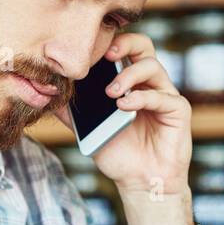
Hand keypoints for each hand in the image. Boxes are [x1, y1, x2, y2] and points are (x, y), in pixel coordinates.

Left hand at [54, 31, 191, 196]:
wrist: (140, 181)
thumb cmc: (119, 153)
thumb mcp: (88, 130)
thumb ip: (72, 112)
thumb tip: (45, 96)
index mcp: (130, 82)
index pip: (123, 50)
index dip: (109, 43)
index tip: (89, 50)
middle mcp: (149, 83)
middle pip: (144, 46)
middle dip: (125, 43)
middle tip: (106, 54)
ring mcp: (165, 94)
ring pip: (152, 66)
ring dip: (128, 75)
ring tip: (110, 92)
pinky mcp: (178, 110)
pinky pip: (161, 96)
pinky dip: (140, 98)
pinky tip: (124, 106)